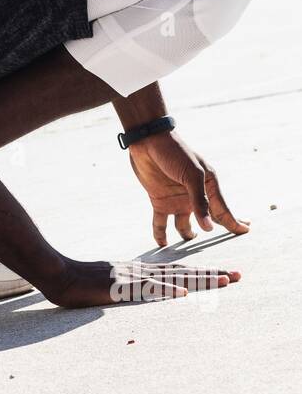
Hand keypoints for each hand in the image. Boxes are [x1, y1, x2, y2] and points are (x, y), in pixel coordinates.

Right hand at [41, 257, 240, 308]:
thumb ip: (121, 288)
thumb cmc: (75, 281)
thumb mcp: (105, 285)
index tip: (223, 275)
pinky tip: (185, 293)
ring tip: (226, 281)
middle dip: (212, 274)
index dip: (201, 273)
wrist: (57, 273)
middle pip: (183, 272)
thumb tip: (130, 294)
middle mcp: (141, 271)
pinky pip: (149, 289)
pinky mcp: (121, 286)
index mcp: (139, 272)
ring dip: (201, 280)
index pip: (177, 272)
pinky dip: (168, 291)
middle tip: (239, 275)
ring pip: (174, 278)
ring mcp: (132, 277)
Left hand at [127, 131, 249, 246]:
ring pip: (184, 226)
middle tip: (224, 248)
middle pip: (208, 219)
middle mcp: (194, 196)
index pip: (223, 209)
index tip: (246, 232)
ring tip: (188, 252)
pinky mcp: (159, 201)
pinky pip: (161, 223)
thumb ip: (200, 202)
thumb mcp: (192, 175)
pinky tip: (162, 246)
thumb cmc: (175, 154)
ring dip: (186, 237)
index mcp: (208, 185)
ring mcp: (177, 200)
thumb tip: (208, 228)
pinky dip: (160, 235)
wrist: (148, 141)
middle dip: (215, 231)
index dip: (234, 222)